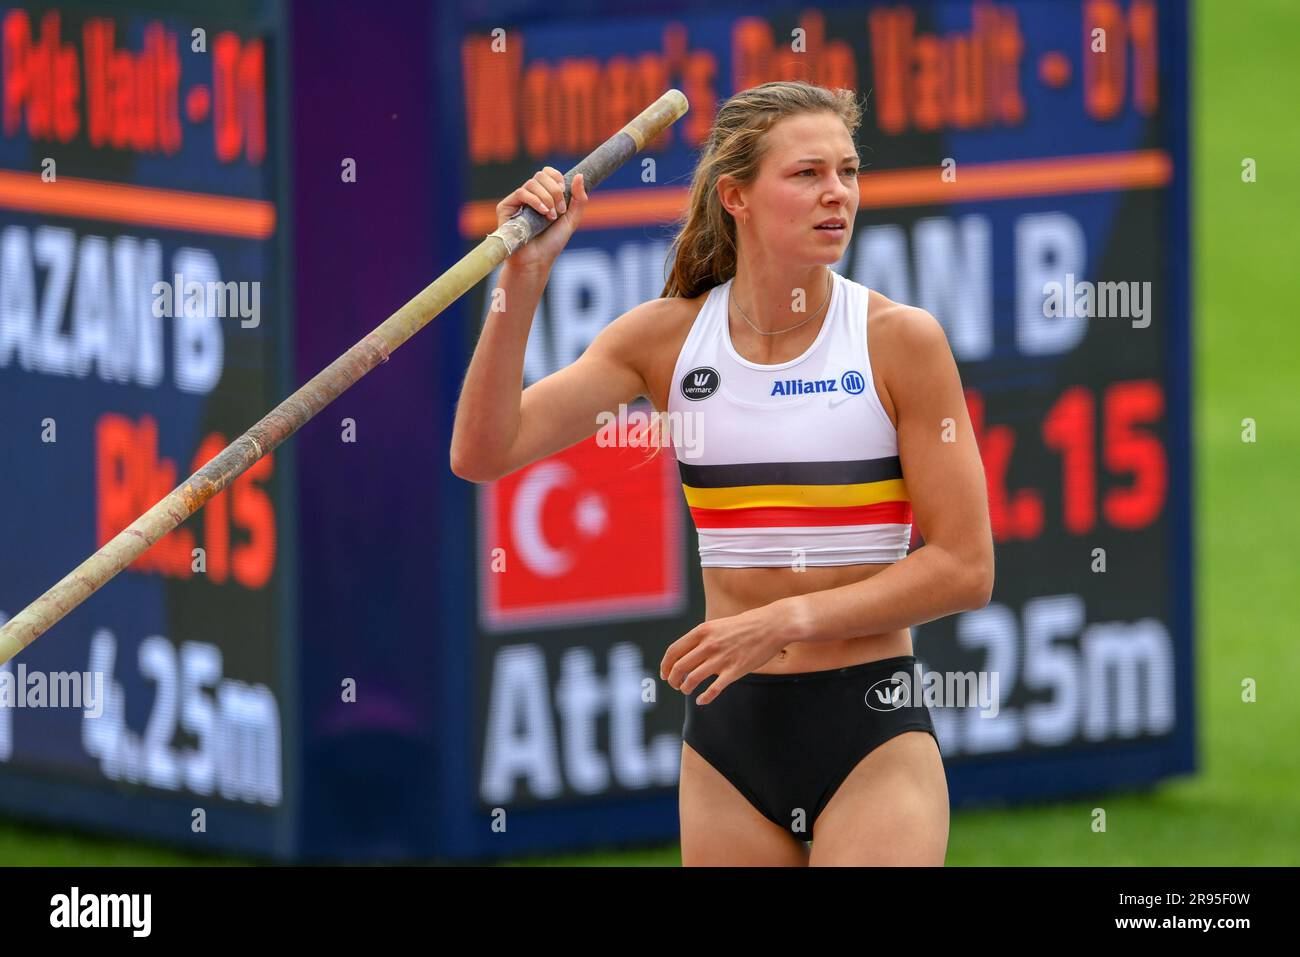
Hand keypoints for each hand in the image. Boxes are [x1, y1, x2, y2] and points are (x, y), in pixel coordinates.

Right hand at [495, 167, 588, 270]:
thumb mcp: (571, 220)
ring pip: (532, 183)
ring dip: (547, 198)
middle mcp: (529, 195)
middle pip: (541, 176)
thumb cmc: (552, 243)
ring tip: (551, 216)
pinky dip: (535, 200)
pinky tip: (542, 212)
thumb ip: (579, 199)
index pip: (547, 173)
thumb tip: (580, 175)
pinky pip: (521, 193)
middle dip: (555, 191)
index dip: (557, 178)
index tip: (564, 192)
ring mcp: (517, 200)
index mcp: (542, 195)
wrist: (537, 261)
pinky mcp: (505, 207)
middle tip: (560, 211)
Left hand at [660, 601, 799, 705]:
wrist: (772, 625)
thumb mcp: (718, 625)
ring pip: (692, 680)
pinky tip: (701, 700)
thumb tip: (689, 652)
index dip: (665, 665)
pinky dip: (704, 698)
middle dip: (673, 680)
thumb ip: (703, 638)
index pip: (673, 651)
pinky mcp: (734, 671)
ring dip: (685, 688)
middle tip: (675, 685)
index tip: (665, 673)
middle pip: (679, 667)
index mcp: (702, 631)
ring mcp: (721, 659)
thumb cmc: (747, 624)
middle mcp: (708, 645)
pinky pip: (713, 689)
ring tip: (687, 690)